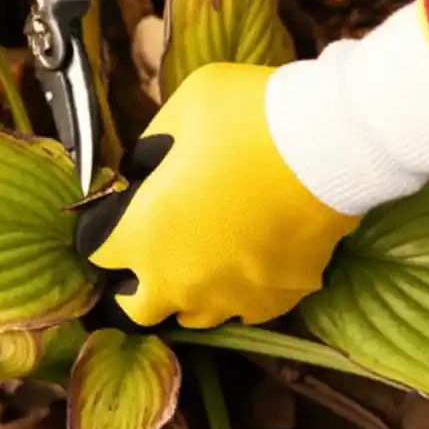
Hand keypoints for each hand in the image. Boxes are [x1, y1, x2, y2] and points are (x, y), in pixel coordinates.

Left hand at [74, 62, 361, 329]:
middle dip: (136, 288)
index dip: (104, 234)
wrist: (330, 143)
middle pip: (138, 309)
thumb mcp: (180, 112)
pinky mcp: (279, 298)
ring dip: (189, 294)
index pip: (99, 253)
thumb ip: (149, 149)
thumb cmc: (246, 118)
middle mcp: (179, 280)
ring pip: (195, 316)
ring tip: (201, 264)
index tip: (116, 219)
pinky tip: (250, 265)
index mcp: (143, 235)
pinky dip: (242, 292)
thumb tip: (141, 169)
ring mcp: (232, 296)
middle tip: (151, 257)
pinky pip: (249, 309)